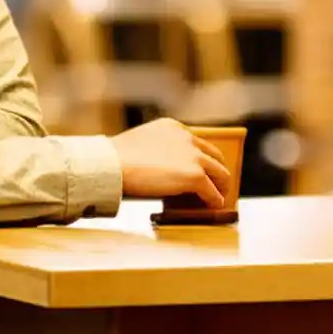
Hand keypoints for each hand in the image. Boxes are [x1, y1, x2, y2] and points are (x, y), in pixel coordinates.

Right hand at [110, 118, 230, 207]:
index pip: (196, 143)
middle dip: (216, 170)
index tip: (201, 168)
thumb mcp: (140, 144)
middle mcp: (187, 138)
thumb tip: (159, 168)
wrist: (111, 165)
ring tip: (219, 196)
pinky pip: (212, 191)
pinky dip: (215, 199)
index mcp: (173, 128)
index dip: (201, 158)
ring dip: (221, 186)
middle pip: (214, 155)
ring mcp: (193, 157)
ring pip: (219, 172)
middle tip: (216, 182)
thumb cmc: (115, 160)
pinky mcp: (195, 176)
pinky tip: (214, 206)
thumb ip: (155, 151)